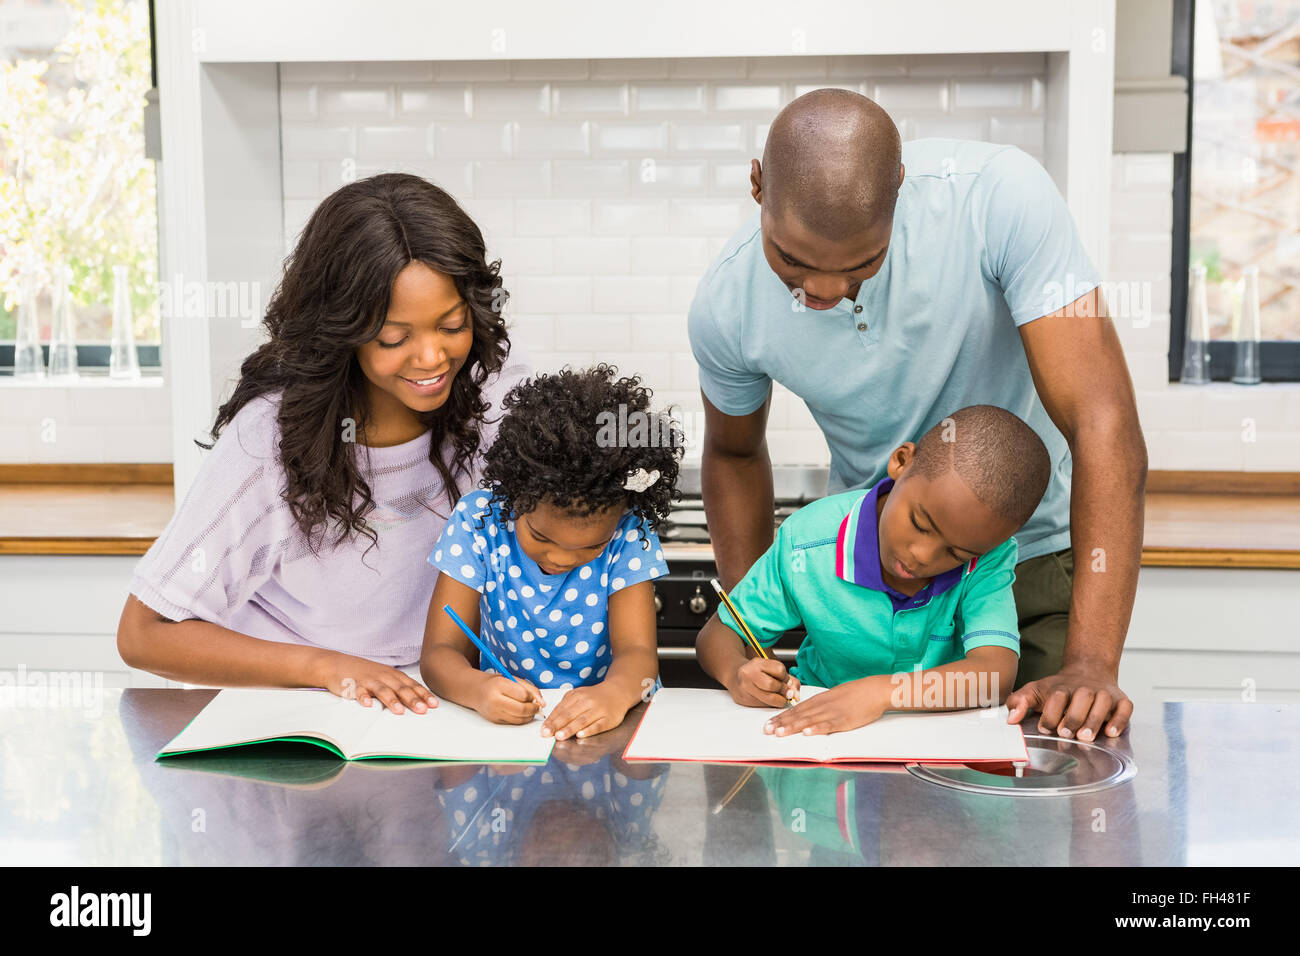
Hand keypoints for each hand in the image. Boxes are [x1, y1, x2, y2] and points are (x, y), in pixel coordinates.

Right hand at [316, 652, 436, 713]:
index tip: (434, 705)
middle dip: (413, 699)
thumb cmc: (365, 674)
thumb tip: (419, 702)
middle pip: (401, 689)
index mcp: (393, 675)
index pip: (412, 685)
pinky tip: (367, 705)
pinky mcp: (353, 684)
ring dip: (391, 701)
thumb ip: (399, 688)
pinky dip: (363, 697)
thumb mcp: (385, 678)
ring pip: (382, 690)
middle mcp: (384, 676)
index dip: (423, 695)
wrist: (337, 664)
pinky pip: (359, 691)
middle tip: (423, 710)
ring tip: (399, 711)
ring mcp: (368, 680)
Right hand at [473, 675, 544, 724]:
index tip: (534, 697)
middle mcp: (495, 700)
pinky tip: (521, 712)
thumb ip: (530, 689)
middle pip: (522, 710)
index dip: (532, 697)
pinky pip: (513, 722)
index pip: (523, 695)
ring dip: (529, 715)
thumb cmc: (497, 683)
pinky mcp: (495, 721)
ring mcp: (494, 712)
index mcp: (500, 685)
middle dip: (533, 709)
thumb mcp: (513, 679)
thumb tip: (543, 703)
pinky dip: (521, 719)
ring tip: (529, 709)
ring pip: (519, 719)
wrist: (477, 691)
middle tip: (537, 706)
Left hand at [541, 682, 628, 740]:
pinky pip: (597, 725)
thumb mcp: (579, 695)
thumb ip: (566, 706)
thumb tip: (550, 721)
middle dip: (557, 725)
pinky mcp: (608, 719)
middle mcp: (587, 702)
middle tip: (547, 734)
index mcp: (577, 695)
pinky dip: (588, 730)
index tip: (543, 729)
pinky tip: (580, 735)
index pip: (561, 709)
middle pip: (570, 715)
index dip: (551, 720)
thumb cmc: (594, 697)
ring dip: (570, 729)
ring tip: (559, 736)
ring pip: (582, 720)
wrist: (618, 692)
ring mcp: (598, 710)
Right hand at [728, 657, 800, 708]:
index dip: (785, 677)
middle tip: (784, 692)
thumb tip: (796, 696)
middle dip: (783, 691)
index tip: (784, 680)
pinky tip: (766, 698)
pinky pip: (763, 706)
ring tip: (777, 696)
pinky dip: (769, 704)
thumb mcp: (772, 670)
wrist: (735, 677)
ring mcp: (744, 688)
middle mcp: (748, 674)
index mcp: (757, 663)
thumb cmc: (758, 673)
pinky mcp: (744, 700)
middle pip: (773, 685)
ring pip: (769, 699)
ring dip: (778, 700)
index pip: (779, 670)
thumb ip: (789, 680)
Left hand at [763, 679, 885, 736]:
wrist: (873, 690)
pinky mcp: (843, 720)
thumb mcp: (832, 697)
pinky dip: (816, 729)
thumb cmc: (854, 695)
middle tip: (766, 730)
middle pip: (797, 715)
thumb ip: (819, 706)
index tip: (767, 724)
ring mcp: (832, 712)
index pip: (795, 710)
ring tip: (779, 733)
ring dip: (793, 727)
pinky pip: (828, 725)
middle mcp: (821, 705)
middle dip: (780, 723)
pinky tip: (807, 733)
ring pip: (808, 720)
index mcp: (818, 700)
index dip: (780, 717)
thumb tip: (806, 715)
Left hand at [1005, 662, 1132, 740]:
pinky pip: (1125, 709)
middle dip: (1073, 717)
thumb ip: (1019, 702)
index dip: (1050, 713)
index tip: (1044, 727)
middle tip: (1065, 733)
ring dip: (1094, 720)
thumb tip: (1011, 719)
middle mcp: (1085, 689)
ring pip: (1103, 703)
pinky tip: (1111, 732)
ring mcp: (1105, 694)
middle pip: (1081, 698)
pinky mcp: (1121, 701)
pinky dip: (1120, 720)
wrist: (1088, 672)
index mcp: (1062, 687)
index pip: (1057, 697)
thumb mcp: (1035, 691)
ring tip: (1086, 737)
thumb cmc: (1058, 689)